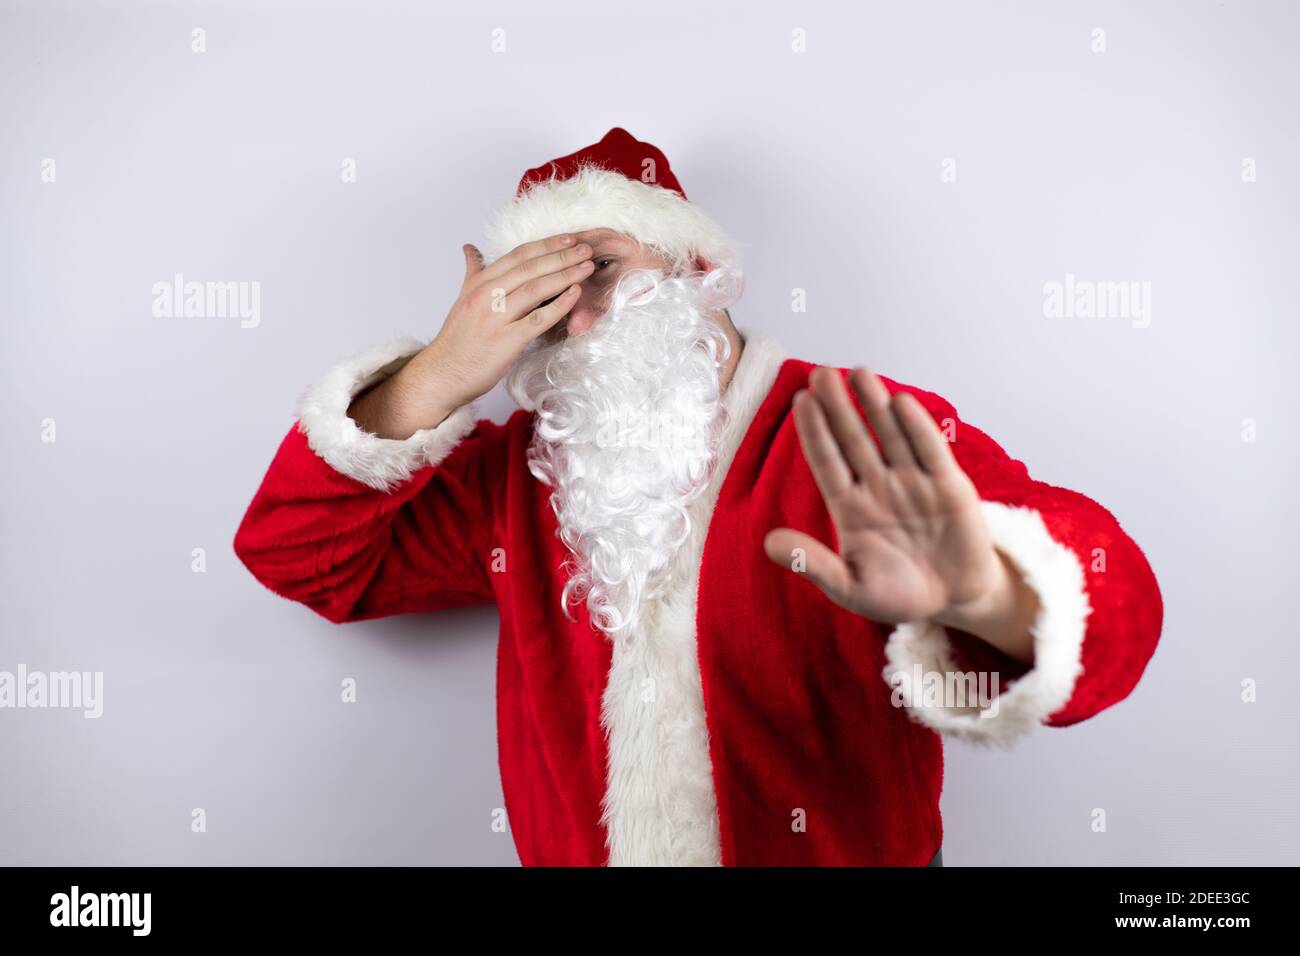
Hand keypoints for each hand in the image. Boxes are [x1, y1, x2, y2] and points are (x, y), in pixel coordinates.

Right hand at [349, 233, 595, 437]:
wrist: (442, 374)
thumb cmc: (457, 340)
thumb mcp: (462, 299)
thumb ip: (473, 272)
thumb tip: (470, 248)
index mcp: (479, 284)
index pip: (517, 256)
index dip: (545, 245)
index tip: (568, 238)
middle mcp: (486, 296)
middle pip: (530, 268)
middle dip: (561, 256)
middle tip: (586, 248)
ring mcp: (495, 318)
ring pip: (536, 289)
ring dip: (565, 275)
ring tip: (587, 267)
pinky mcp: (506, 341)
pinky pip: (538, 319)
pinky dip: (559, 305)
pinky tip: (575, 295)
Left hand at [763, 367, 1036, 661]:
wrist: (954, 601)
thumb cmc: (898, 594)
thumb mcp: (850, 587)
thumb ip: (815, 565)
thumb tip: (769, 543)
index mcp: (850, 508)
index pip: (827, 462)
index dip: (814, 432)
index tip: (800, 400)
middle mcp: (878, 488)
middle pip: (854, 441)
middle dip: (838, 408)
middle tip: (821, 373)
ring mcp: (914, 483)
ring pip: (890, 437)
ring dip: (875, 405)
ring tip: (859, 373)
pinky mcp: (949, 487)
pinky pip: (930, 452)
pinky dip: (917, 428)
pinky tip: (900, 403)